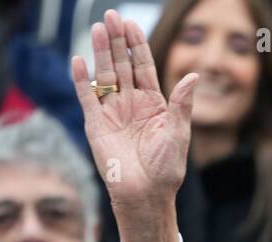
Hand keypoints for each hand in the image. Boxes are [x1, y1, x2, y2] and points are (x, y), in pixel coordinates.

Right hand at [71, 10, 198, 241]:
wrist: (145, 195)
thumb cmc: (166, 170)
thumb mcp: (178, 134)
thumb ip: (182, 104)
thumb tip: (193, 74)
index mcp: (153, 104)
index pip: (143, 66)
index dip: (137, 45)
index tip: (132, 24)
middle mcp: (131, 104)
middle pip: (122, 64)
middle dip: (117, 41)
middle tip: (111, 17)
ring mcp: (112, 112)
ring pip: (105, 75)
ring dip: (100, 52)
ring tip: (97, 28)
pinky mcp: (96, 125)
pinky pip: (87, 98)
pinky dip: (82, 80)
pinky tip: (79, 60)